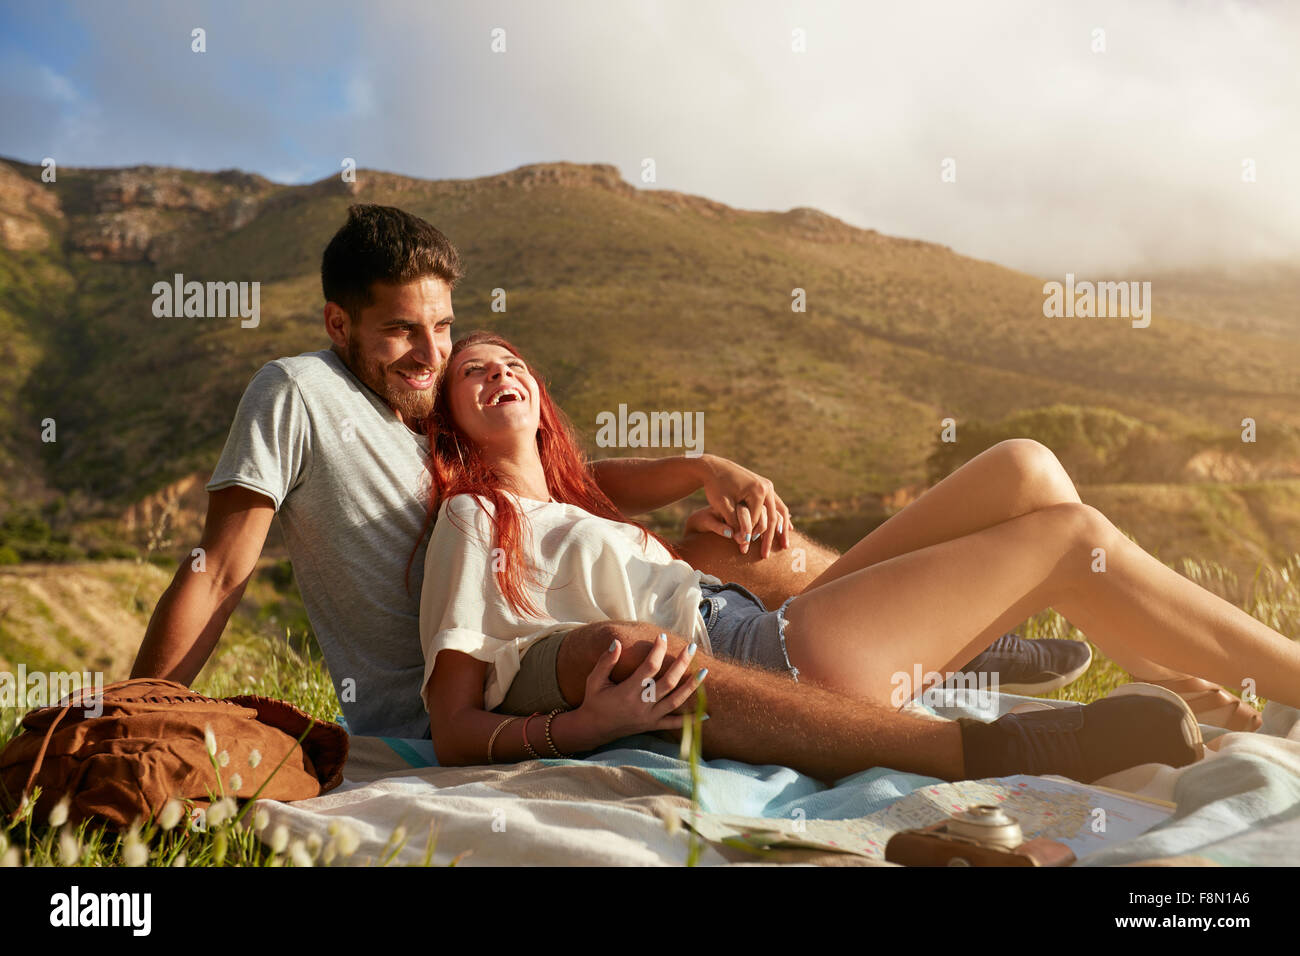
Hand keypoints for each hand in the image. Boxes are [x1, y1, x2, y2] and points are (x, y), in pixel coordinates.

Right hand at [576, 634, 706, 743]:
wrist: (593, 729)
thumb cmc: (594, 701)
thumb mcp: (595, 680)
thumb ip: (606, 662)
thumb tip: (617, 642)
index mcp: (627, 692)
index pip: (649, 668)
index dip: (657, 651)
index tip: (662, 636)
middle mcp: (641, 705)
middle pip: (668, 682)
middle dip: (682, 664)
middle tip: (691, 647)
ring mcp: (648, 717)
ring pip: (675, 701)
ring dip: (692, 686)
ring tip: (704, 671)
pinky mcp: (652, 726)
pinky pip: (674, 725)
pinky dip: (690, 721)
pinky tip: (706, 715)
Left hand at [695, 455, 791, 556]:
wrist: (714, 467)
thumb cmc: (715, 486)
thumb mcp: (722, 505)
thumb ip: (734, 522)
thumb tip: (743, 540)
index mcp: (757, 491)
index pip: (757, 520)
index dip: (750, 536)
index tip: (743, 550)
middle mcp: (767, 487)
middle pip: (772, 518)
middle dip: (769, 538)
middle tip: (765, 556)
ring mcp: (768, 485)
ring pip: (779, 511)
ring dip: (781, 529)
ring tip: (784, 546)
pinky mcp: (765, 486)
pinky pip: (777, 504)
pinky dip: (781, 517)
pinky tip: (786, 528)